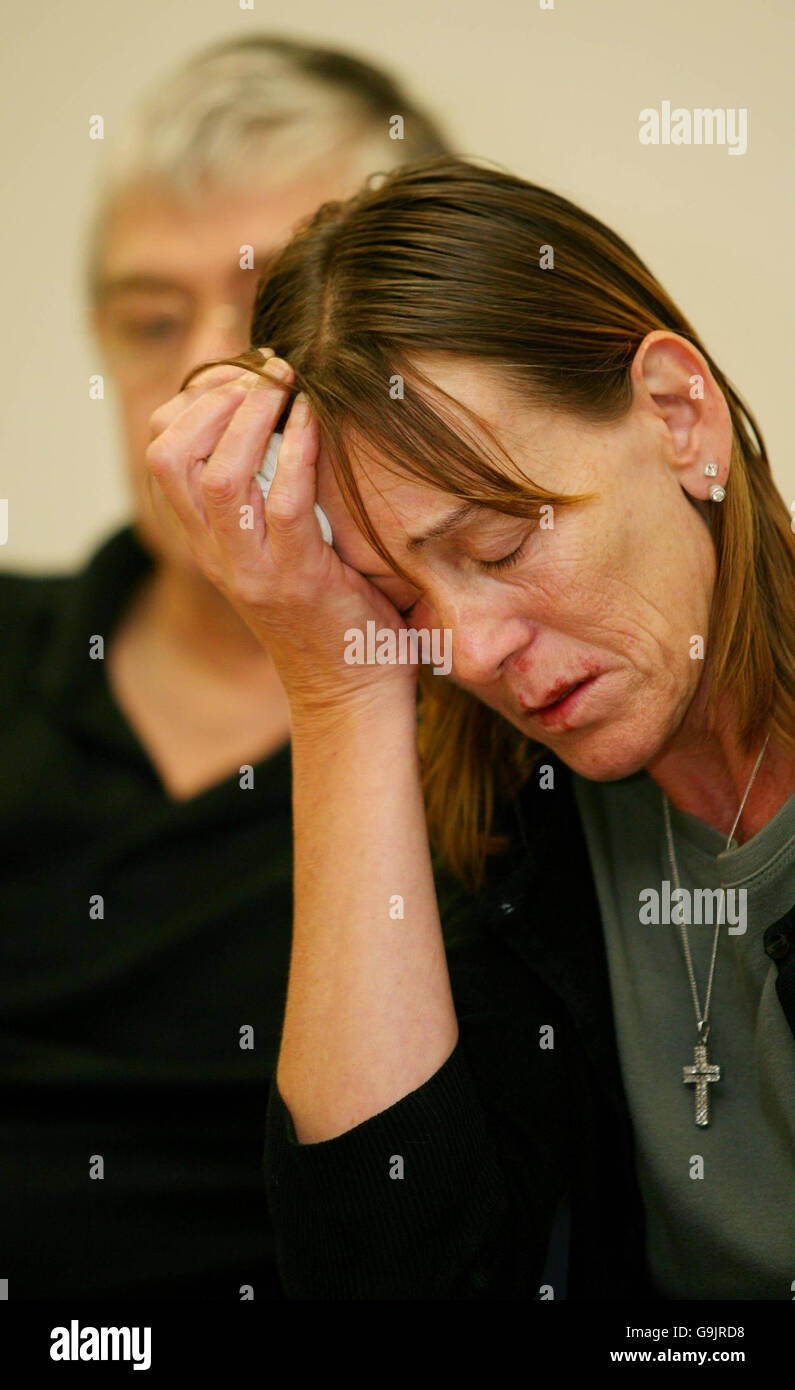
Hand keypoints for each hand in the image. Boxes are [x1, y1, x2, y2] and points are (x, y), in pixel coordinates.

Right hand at [145, 353, 417, 715]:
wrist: (351, 690)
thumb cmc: (332, 610)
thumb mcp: (283, 546)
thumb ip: (269, 494)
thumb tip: (288, 417)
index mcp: (206, 540)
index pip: (162, 452)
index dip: (192, 401)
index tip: (241, 374)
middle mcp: (217, 552)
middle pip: (171, 456)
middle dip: (213, 399)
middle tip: (266, 372)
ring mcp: (252, 568)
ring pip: (219, 476)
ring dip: (253, 417)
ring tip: (288, 385)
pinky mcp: (298, 578)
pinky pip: (286, 501)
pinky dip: (301, 449)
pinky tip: (318, 418)